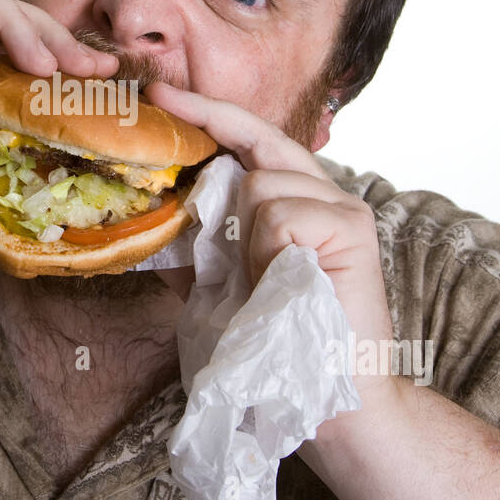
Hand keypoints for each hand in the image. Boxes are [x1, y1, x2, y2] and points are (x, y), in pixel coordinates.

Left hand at [143, 81, 395, 408]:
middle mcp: (324, 192)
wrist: (328, 404)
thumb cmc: (274, 348)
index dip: (208, 114)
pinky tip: (283, 282)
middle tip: (161, 102)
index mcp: (295, 200)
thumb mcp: (217, 289)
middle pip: (258, 143)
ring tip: (264, 282)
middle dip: (210, 123)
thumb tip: (146, 216)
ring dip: (245, 238)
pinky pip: (280, 214)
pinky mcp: (354, 227)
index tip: (159, 94)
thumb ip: (193, 248)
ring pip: (262, 184)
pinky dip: (267, 251)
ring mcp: (343, 205)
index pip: (251, 140)